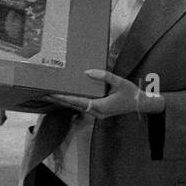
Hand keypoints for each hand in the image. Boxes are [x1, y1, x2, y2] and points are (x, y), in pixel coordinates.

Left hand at [46, 69, 163, 118]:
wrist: (141, 104)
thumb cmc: (130, 93)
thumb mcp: (119, 82)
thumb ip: (104, 76)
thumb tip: (88, 71)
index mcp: (100, 106)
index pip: (77, 102)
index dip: (64, 98)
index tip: (52, 93)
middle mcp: (96, 112)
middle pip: (73, 106)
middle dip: (59, 100)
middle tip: (44, 93)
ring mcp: (97, 113)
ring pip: (76, 107)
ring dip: (64, 101)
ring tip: (50, 94)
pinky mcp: (98, 111)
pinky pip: (82, 106)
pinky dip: (72, 102)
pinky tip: (65, 97)